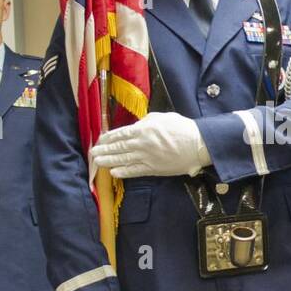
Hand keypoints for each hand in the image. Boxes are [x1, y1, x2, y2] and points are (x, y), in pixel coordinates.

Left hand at [91, 112, 210, 178]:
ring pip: (123, 160)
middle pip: (118, 148)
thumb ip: (146, 121)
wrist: (197, 145)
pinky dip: (124, 172)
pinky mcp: (153, 169)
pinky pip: (135, 171)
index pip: (120, 134)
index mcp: (143, 129)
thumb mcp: (162, 117)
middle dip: (104, 151)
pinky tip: (114, 172)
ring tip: (98, 162)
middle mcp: (142, 144)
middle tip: (92, 153)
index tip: (99, 140)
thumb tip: (136, 126)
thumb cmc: (182, 128)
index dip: (108, 138)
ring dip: (109, 161)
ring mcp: (147, 158)